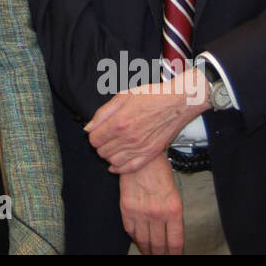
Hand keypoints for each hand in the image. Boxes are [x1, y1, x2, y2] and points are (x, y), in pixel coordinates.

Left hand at [84, 67, 207, 172]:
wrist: (177, 103)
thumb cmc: (152, 96)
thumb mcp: (123, 96)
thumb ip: (103, 113)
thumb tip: (89, 127)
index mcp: (119, 122)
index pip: (94, 139)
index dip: (93, 136)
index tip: (97, 132)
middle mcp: (128, 138)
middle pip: (102, 151)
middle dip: (100, 145)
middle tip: (105, 139)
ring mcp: (140, 148)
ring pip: (113, 161)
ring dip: (109, 156)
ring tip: (112, 148)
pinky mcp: (150, 154)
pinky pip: (130, 168)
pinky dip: (120, 168)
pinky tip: (116, 165)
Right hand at [120, 153, 182, 253]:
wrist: (141, 157)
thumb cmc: (159, 171)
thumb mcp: (174, 193)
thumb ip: (173, 214)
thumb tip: (171, 233)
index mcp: (174, 211)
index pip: (175, 242)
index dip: (175, 253)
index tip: (174, 256)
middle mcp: (157, 214)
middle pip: (159, 245)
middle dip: (160, 254)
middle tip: (160, 257)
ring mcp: (141, 213)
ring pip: (144, 240)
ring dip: (147, 250)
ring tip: (149, 253)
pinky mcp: (126, 209)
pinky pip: (130, 230)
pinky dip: (134, 237)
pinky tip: (138, 239)